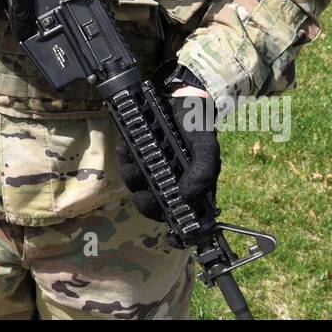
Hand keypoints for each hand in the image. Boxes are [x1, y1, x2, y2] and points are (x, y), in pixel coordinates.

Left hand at [116, 84, 220, 222]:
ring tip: (136, 157)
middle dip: (147, 200)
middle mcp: (170, 183)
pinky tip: (127, 147)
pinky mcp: (137, 154)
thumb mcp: (207, 147)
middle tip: (149, 184)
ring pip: (136, 186)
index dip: (179, 233)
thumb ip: (203, 172)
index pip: (183, 219)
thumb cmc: (197, 124)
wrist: (181, 94)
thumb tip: (186, 197)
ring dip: (133, 175)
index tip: (173, 236)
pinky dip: (125, 157)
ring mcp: (152, 169)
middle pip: (153, 207)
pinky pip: (126, 163)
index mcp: (190, 188)